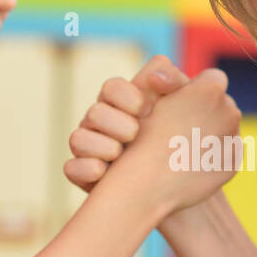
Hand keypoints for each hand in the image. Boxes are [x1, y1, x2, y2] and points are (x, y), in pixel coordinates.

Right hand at [64, 54, 189, 192]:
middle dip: (116, 123)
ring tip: (120, 154)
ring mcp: (90, 149)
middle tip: (135, 134)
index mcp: (121, 104)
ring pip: (78, 139)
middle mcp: (101, 124)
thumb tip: (157, 73)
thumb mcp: (185, 108)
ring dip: (101, 146)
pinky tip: (103, 172)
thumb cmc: (179, 137)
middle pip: (94, 113)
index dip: (126, 96)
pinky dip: (86, 168)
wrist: (179, 183)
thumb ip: (174, 83)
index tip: (147, 110)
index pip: (112, 88)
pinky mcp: (85, 176)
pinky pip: (71, 169)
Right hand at [111, 66, 241, 214]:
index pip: (211, 78)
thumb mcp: (152, 98)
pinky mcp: (234, 162)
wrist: (148, 182)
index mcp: (211, 88)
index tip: (178, 104)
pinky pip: (226, 152)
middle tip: (180, 127)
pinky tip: (192, 161)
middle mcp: (229, 109)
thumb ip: (172, 81)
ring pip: (225, 127)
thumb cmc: (143, 136)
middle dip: (205, 111)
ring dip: (211, 133)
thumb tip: (171, 67)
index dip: (193, 91)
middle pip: (221, 103)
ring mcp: (234, 137)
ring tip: (184, 146)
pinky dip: (214, 155)